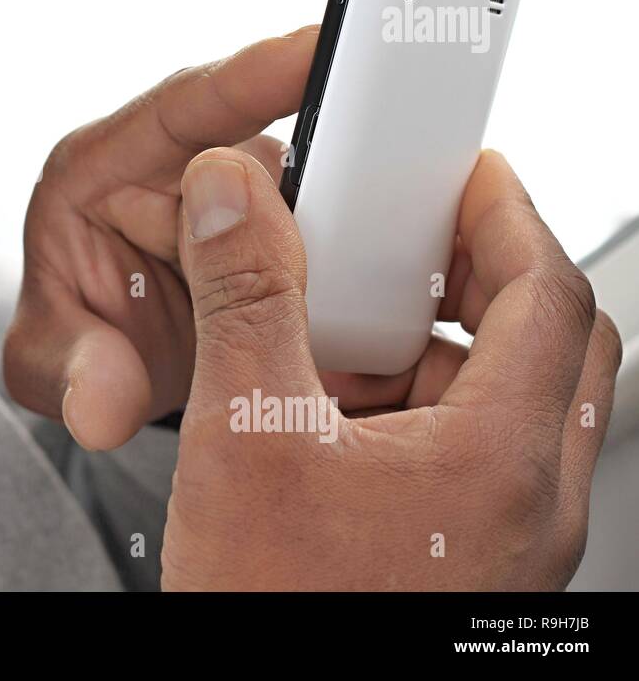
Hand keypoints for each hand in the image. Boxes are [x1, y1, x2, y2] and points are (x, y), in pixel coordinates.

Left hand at [5, 26, 457, 449]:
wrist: (109, 380)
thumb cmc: (70, 350)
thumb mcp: (52, 366)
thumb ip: (74, 376)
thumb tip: (101, 405)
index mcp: (99, 169)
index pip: (182, 108)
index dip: (250, 75)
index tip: (315, 47)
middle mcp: (171, 166)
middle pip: (261, 143)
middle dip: (329, 144)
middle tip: (403, 143)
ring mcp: (228, 195)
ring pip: (305, 184)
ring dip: (351, 207)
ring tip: (412, 228)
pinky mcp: (269, 225)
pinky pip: (324, 223)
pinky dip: (356, 248)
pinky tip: (401, 267)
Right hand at [161, 147, 620, 589]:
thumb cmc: (273, 612)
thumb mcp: (241, 438)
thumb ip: (243, 298)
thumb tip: (231, 197)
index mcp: (498, 462)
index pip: (548, 294)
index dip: (506, 213)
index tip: (462, 172)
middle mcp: (529, 503)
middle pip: (552, 343)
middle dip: (482, 273)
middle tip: (413, 238)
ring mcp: (508, 540)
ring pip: (515, 403)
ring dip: (443, 344)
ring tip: (356, 326)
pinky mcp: (471, 562)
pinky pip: (477, 455)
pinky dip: (423, 407)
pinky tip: (340, 411)